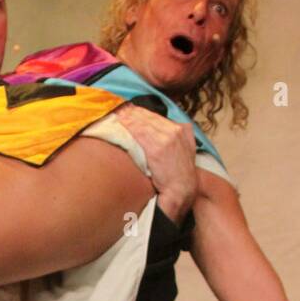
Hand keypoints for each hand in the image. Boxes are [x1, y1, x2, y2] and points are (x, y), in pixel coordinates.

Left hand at [114, 103, 197, 223]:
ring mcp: (167, 139)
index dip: (142, 113)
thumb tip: (157, 129)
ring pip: (143, 123)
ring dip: (128, 117)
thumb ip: (172, 138)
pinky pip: (140, 133)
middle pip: (150, 117)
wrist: (181, 192)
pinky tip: (120, 122)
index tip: (129, 109)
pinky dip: (129, 126)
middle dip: (133, 113)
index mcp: (183, 130)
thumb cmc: (178, 176)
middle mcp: (176, 131)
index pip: (158, 117)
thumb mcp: (183, 152)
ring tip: (116, 113)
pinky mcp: (158, 148)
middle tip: (119, 108)